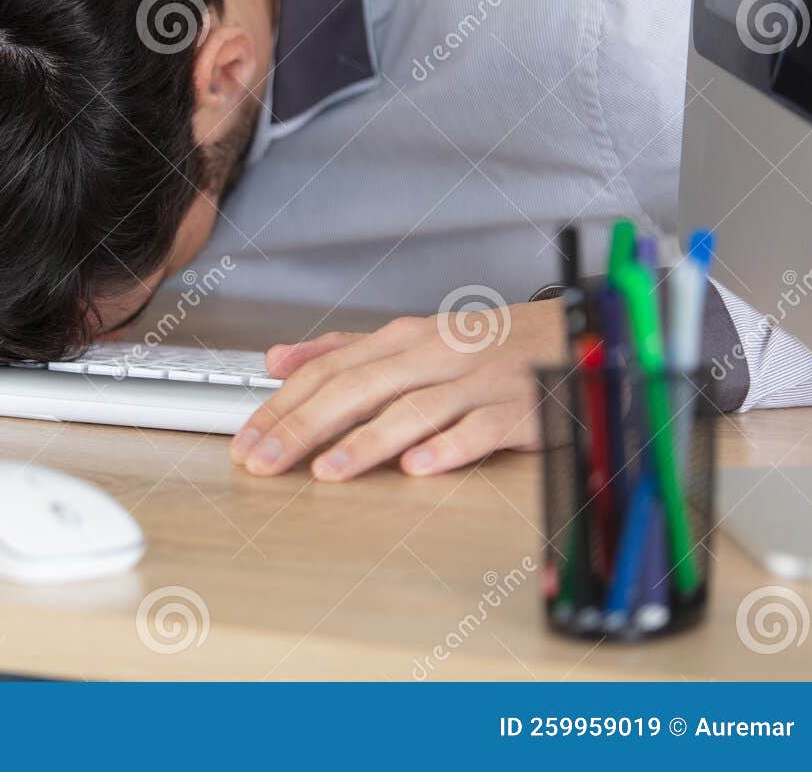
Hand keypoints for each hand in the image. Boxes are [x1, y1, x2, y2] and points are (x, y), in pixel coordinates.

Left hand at [229, 299, 566, 479]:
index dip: (281, 406)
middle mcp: (431, 355)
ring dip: (367, 442)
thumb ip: (339, 353)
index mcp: (398, 340)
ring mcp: (475, 382)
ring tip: (327, 471)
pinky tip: (419, 468)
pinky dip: (449, 447)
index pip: (326, 372)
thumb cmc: (475, 349)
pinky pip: (480, 430)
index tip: (246, 441)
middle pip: (357, 390)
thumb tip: (277, 361)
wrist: (565, 339)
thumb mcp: (403, 342)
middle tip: (266, 460)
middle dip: (304, 427)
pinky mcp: (517, 410)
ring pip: (413, 410)